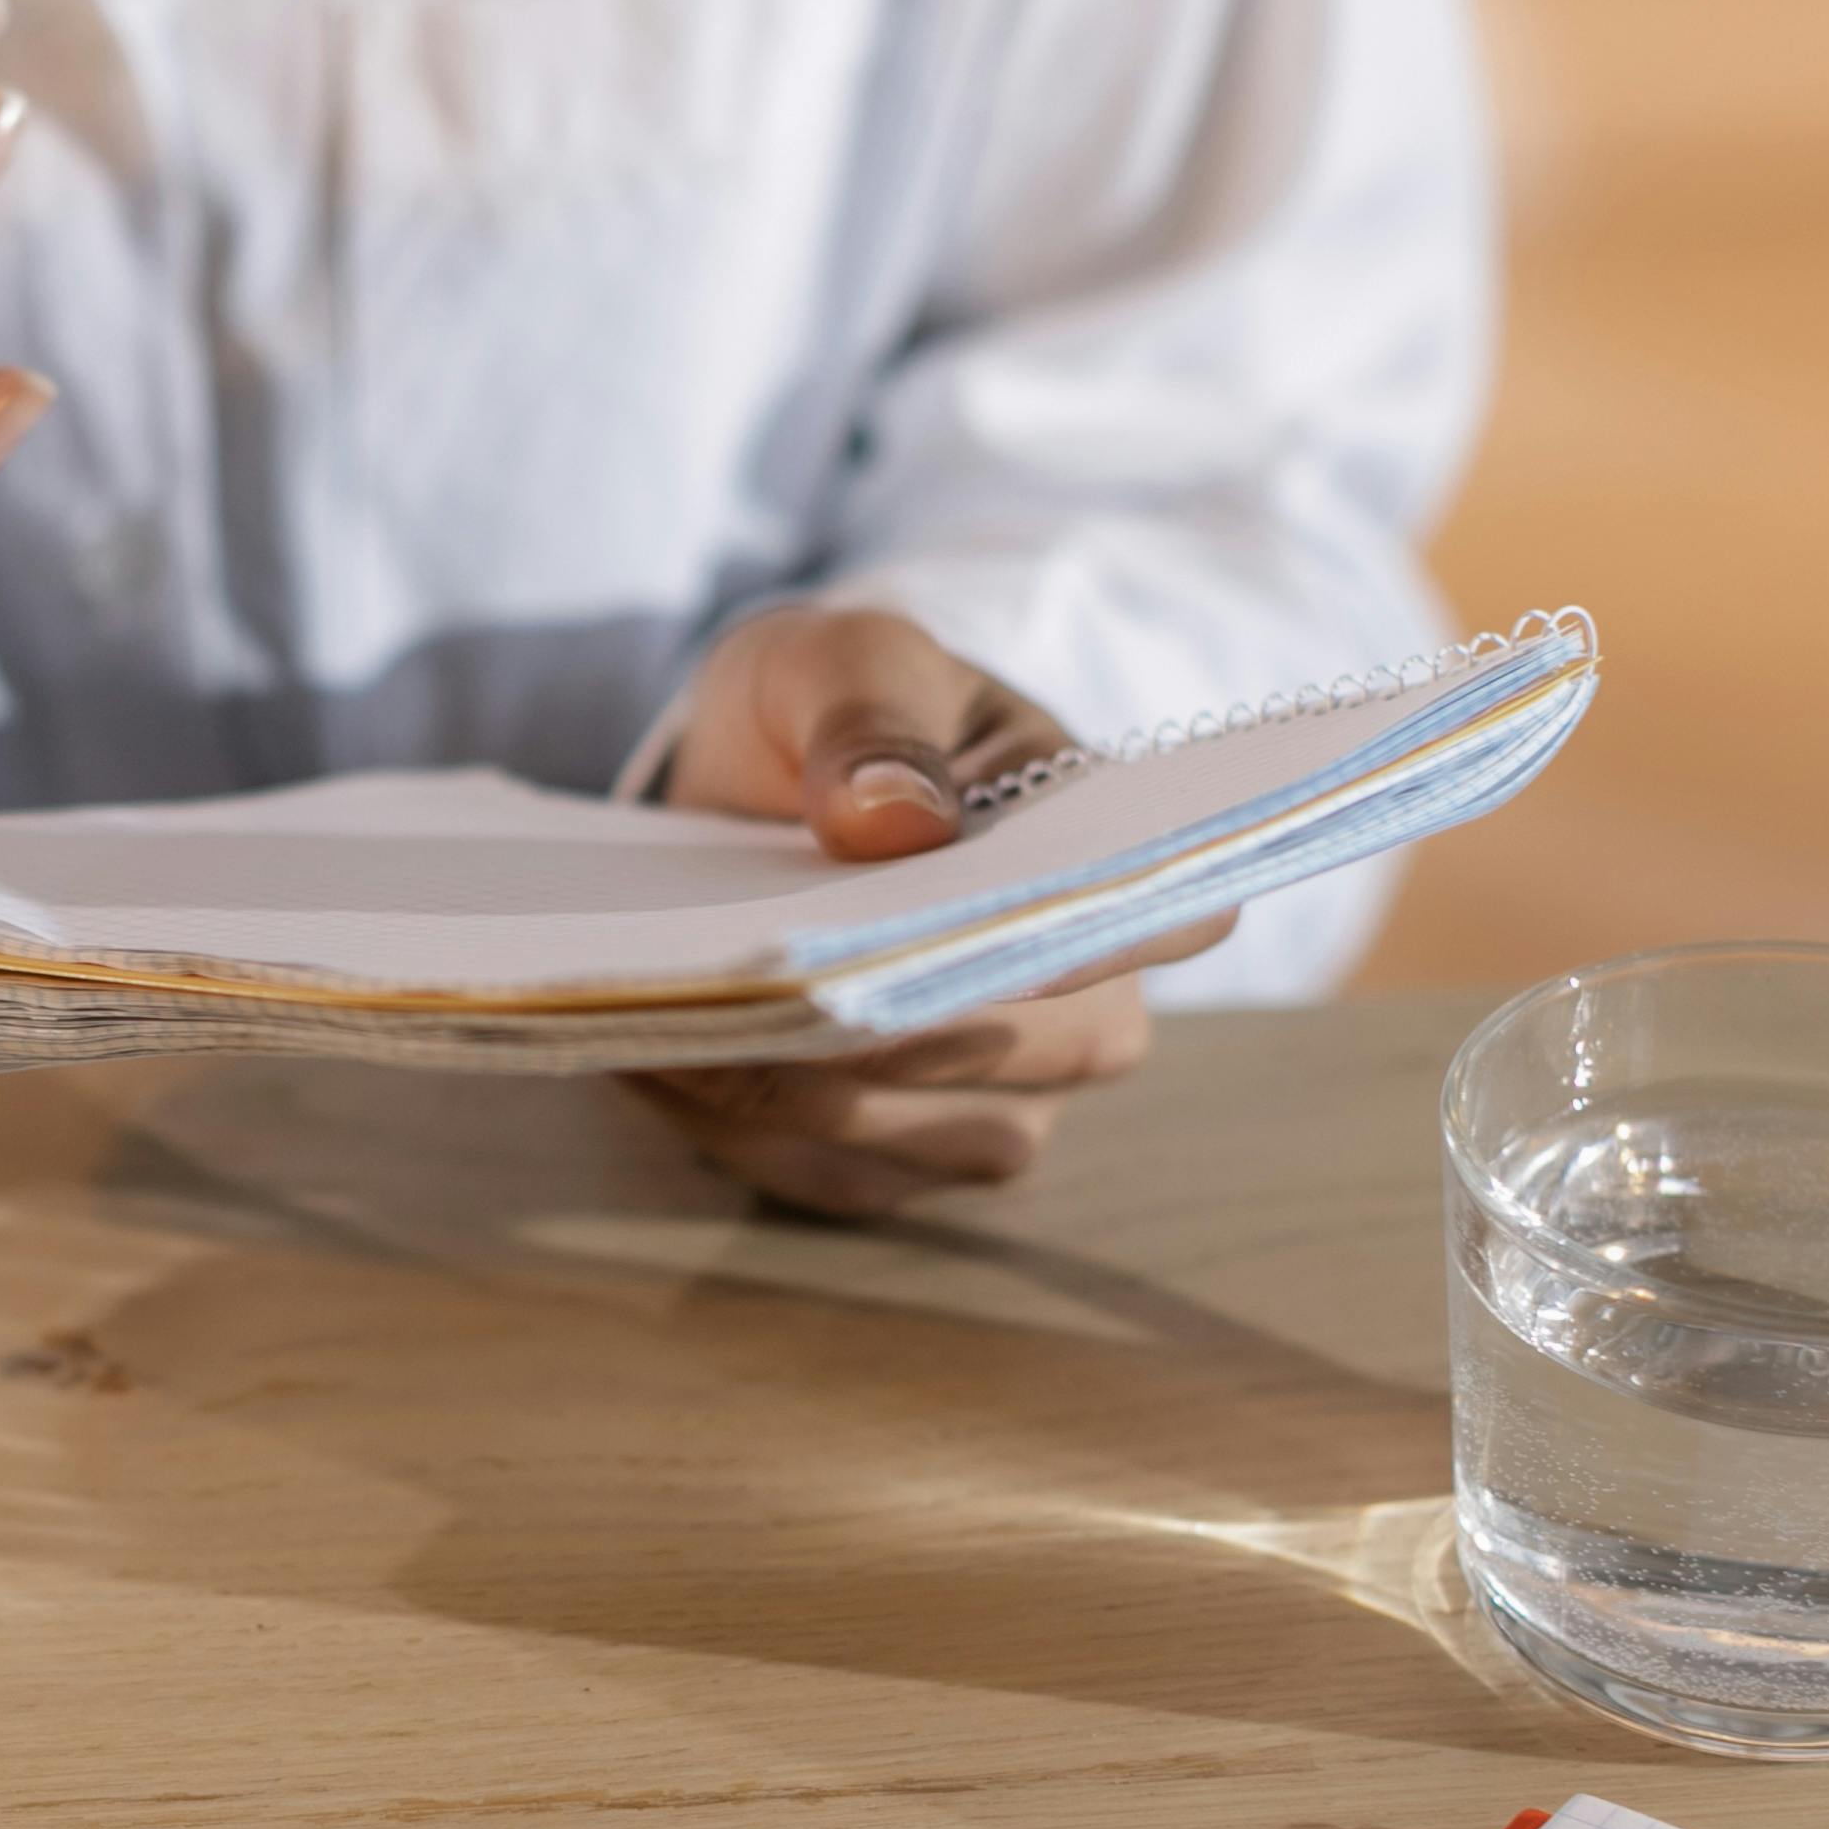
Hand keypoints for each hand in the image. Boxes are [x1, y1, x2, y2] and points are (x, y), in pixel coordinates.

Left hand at [626, 604, 1235, 1218]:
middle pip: (998, 1053)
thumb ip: (871, 715)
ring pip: (892, 1126)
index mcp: (1111, 864)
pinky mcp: (903, 1160)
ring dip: (770, 1073)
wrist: (767, 785)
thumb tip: (893, 817)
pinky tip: (664, 1052)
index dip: (1077, 943)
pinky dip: (731, 1121)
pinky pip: (819, 1170)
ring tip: (670, 996)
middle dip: (857, 1018)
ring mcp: (1003, 1102)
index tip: (942, 931)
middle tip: (735, 966)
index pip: (1164, 920)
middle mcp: (1089, 1009)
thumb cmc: (840, 708)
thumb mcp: (847, 658)